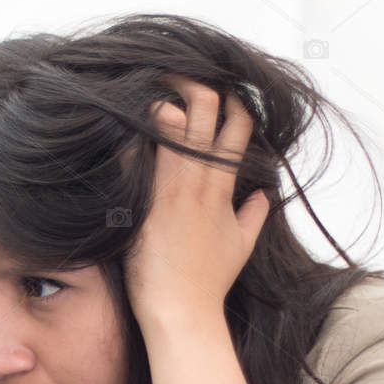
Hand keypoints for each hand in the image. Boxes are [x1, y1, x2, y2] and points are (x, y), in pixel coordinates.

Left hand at [125, 76, 269, 325]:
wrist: (182, 311)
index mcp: (223, 189)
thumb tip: (263, 196)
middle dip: (197, 90)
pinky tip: (120, 123)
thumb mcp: (240, 245)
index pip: (236, 132)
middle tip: (179, 72)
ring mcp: (171, 194)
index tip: (221, 88)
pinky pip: (136, 164)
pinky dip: (130, 142)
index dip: (232, 105)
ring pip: (174, 132)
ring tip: (155, 83)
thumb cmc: (208, 280)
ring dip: (165, 105)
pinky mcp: (145, 207)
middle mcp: (199, 184)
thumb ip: (252, 216)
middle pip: (207, 120)